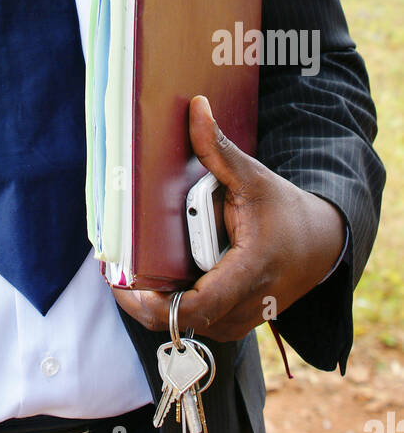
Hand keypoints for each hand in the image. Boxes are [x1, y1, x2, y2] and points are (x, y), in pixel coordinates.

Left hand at [113, 95, 346, 342]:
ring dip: (152, 301)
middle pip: (178, 319)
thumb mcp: (253, 177)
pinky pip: (192, 321)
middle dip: (140, 296)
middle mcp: (243, 306)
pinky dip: (169, 303)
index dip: (156, 301)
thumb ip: (218, 149)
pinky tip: (149, 275)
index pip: (195, 306)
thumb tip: (196, 107)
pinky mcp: (232, 321)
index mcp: (249, 272)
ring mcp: (238, 320)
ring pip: (182, 324)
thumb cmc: (285, 211)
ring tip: (124, 268)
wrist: (321, 245)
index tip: (126, 278)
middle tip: (112, 267)